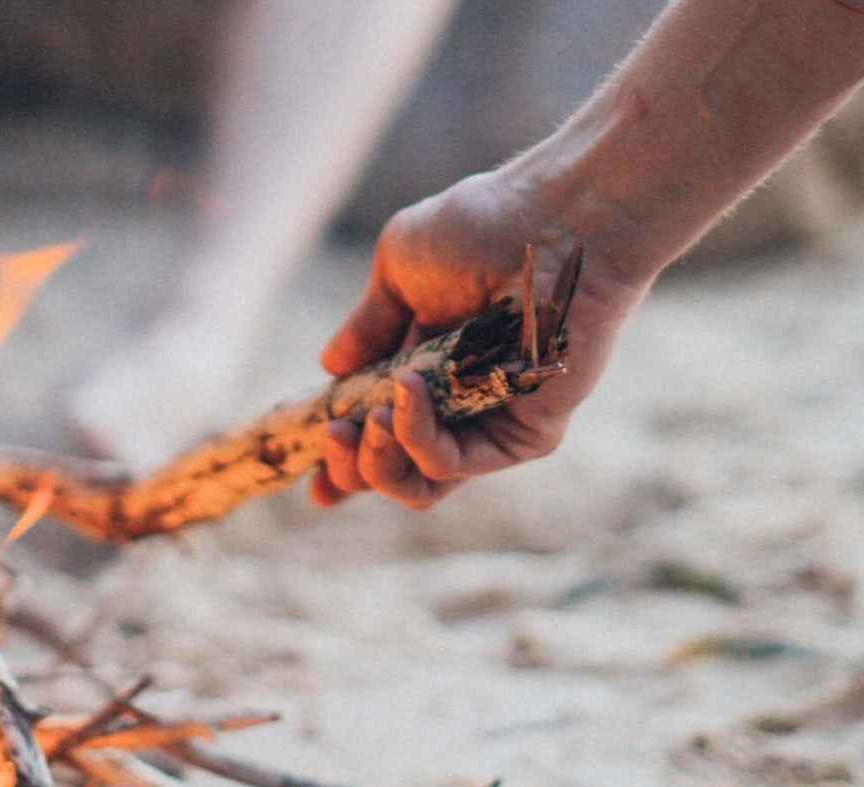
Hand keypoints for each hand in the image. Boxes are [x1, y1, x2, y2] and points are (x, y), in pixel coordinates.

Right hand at [311, 162, 651, 509]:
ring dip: (375, 462)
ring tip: (367, 418)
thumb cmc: (482, 228)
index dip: (340, 463)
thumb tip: (329, 369)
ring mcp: (490, 425)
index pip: (378, 435)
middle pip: (391, 473)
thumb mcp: (398, 271)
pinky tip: (404, 391)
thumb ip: (367, 327)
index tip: (312, 481)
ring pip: (417, 486)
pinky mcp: (522, 437)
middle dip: (349, 467)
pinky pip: (453, 464)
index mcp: (427, 373)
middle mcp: (459, 407)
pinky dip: (416, 436)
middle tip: (334, 432)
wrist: (551, 222)